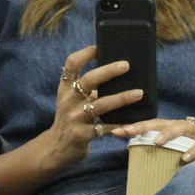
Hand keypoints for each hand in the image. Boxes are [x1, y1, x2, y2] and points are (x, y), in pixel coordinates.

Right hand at [49, 45, 143, 167]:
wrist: (55, 147)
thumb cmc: (70, 118)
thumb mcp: (72, 100)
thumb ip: (88, 88)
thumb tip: (117, 72)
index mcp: (65, 88)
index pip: (71, 64)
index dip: (85, 54)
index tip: (99, 47)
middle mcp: (69, 100)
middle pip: (88, 81)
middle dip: (108, 71)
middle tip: (126, 65)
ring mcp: (75, 118)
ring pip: (101, 105)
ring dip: (121, 98)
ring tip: (138, 93)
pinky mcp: (82, 135)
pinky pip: (104, 128)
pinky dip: (119, 125)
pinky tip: (132, 122)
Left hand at [109, 115, 194, 163]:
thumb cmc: (194, 161)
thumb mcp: (173, 157)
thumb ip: (157, 158)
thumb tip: (132, 165)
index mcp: (173, 130)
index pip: (151, 125)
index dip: (134, 127)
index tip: (116, 132)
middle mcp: (185, 128)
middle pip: (163, 122)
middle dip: (145, 126)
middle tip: (129, 132)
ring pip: (183, 127)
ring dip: (169, 133)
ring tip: (157, 142)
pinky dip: (194, 151)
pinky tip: (185, 159)